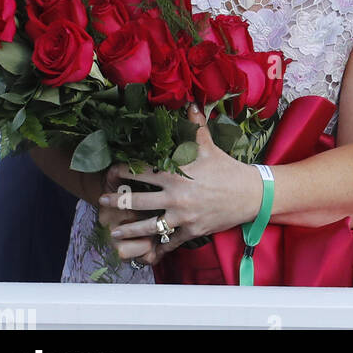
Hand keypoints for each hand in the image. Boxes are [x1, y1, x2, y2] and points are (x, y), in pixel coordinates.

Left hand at [98, 107, 263, 261]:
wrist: (250, 194)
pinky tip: (146, 250)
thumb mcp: (210, 145)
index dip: (124, 171)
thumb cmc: (227, 168)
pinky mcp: (191, 231)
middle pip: (138, 200)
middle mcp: (176, 195)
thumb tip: (191, 103)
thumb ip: (196, 126)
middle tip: (102, 200)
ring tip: (114, 231)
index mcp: (178, 173)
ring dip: (129, 229)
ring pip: (148, 226)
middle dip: (118, 201)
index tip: (111, 172)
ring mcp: (182, 216)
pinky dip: (158, 247)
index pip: (143, 171)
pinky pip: (170, 242)